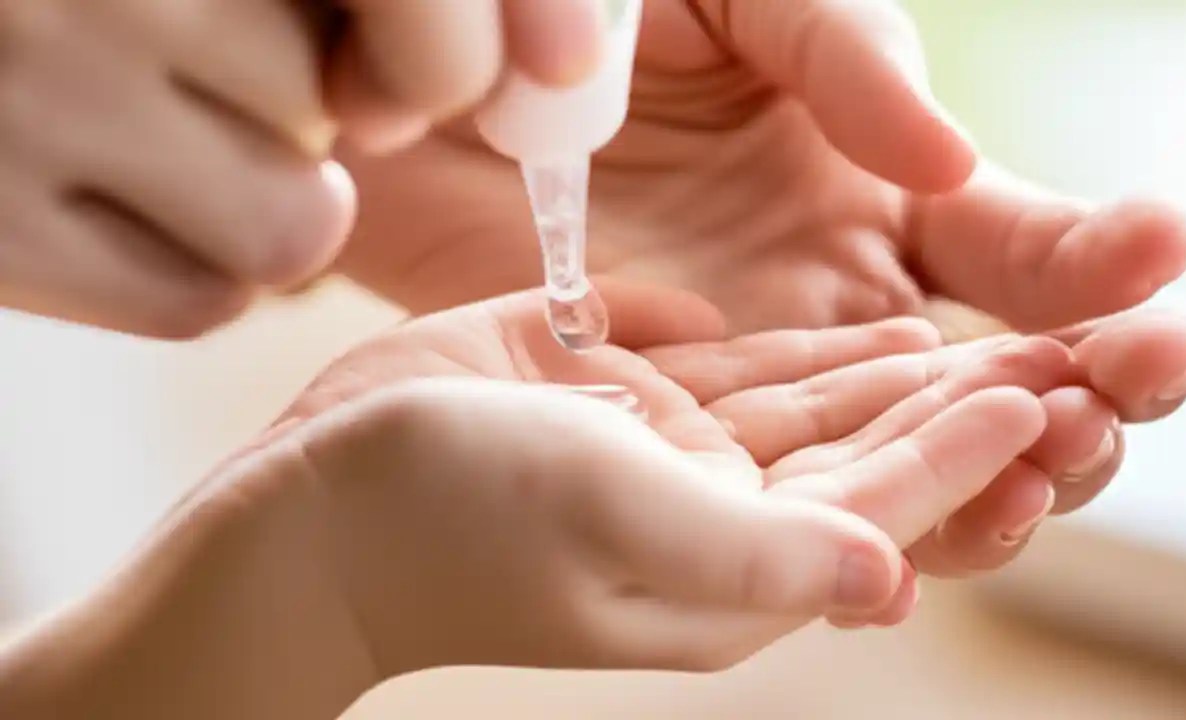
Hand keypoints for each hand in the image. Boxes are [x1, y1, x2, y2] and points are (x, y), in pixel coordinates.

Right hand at [0, 0, 601, 337]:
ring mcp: (30, 103)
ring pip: (297, 228)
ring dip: (279, 198)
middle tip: (262, 72)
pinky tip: (131, 201)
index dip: (472, 39)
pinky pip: (202, 301)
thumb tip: (565, 55)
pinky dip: (198, 268)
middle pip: (359, 110)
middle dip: (349, 106)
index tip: (555, 66)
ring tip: (185, 134)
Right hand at [277, 283, 1103, 605]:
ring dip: (873, 370)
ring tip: (957, 331)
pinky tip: (840, 328)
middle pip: (852, 450)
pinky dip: (777, 344)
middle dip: (943, 406)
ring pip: (793, 405)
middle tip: (1036, 352)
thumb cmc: (451, 525)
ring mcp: (655, 449)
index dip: (961, 449)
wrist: (312, 505)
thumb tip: (892, 583)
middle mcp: (705, 506)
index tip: (1039, 392)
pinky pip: (712, 361)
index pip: (876, 501)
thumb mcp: (615, 525)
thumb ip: (759, 553)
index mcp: (726, 557)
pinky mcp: (605, 396)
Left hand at [334, 0, 1185, 545]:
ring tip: (1039, 482)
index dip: (1099, 265)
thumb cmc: (598, 9)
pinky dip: (833, 532)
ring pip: (895, 456)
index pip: (1022, 250)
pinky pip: (765, 493)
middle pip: (986, 378)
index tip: (1152, 266)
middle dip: (1079, 396)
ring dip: (979, 483)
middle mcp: (838, 291)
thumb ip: (848, 54)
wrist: (436, 74)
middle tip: (1128, 396)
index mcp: (883, 187)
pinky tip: (892, 560)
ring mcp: (759, 363)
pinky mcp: (669, 417)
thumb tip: (945, 163)